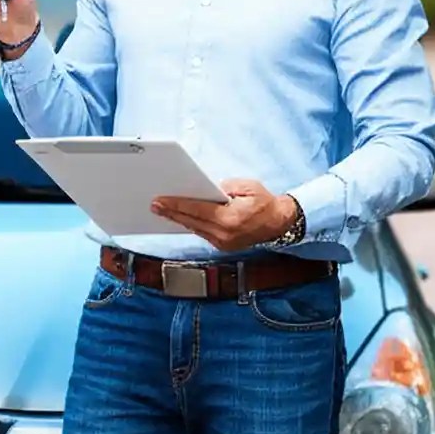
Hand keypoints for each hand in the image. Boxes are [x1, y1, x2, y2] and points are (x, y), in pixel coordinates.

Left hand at [151, 179, 297, 251]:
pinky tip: (180, 217)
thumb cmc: (264, 202)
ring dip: (178, 219)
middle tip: (154, 205)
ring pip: (194, 229)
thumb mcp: (246, 187)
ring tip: (162, 210)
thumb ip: (225, 187)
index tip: (160, 201)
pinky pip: (202, 233)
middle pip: (191, 221)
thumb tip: (206, 190)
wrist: (280, 224)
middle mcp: (224, 234)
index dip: (176, 205)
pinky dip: (191, 224)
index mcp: (229, 219)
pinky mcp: (223, 246)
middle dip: (171, 213)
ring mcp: (223, 242)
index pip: (196, 210)